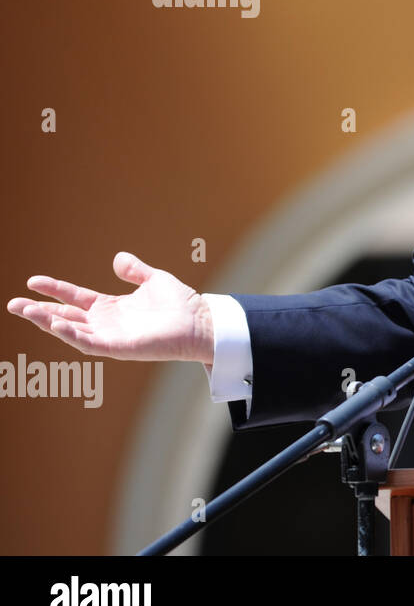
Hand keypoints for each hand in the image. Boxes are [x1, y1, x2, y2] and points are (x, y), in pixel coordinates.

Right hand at [7, 251, 213, 364]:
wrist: (202, 321)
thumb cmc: (182, 304)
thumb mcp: (154, 280)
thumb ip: (135, 270)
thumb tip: (118, 258)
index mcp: (111, 307)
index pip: (75, 297)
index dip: (55, 290)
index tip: (33, 281)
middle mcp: (106, 323)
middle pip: (65, 316)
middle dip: (39, 311)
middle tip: (14, 303)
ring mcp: (111, 336)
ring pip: (71, 330)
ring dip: (48, 322)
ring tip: (25, 311)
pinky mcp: (119, 348)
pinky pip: (89, 343)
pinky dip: (70, 335)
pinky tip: (55, 324)